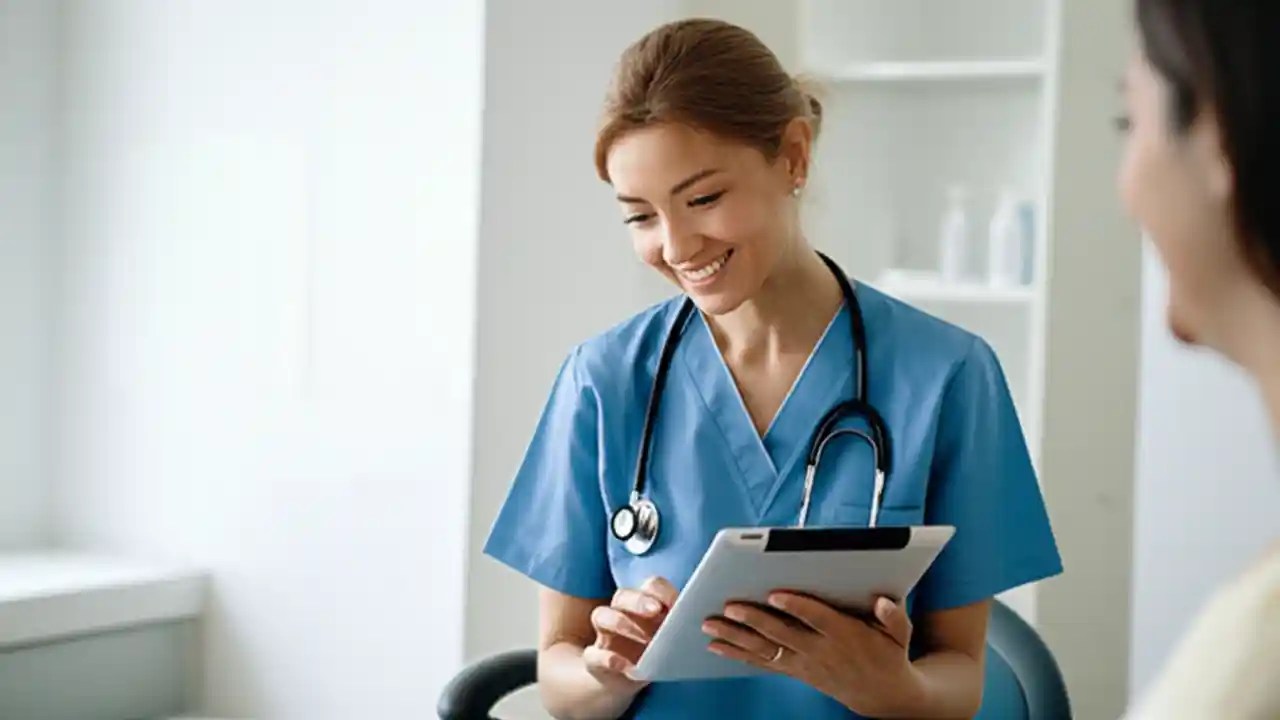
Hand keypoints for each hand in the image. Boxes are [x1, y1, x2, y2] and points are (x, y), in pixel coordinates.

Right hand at [582, 576, 677, 693]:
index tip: (676, 603)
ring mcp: (605, 635)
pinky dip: (607, 658)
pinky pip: (593, 654)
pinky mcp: (595, 659)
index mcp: (644, 604)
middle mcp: (621, 613)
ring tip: (644, 641)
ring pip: (601, 615)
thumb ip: (680, 627)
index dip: (661, 591)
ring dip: (621, 623)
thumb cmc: (653, 652)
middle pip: (623, 595)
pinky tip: (624, 666)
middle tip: (656, 611)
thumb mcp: (669, 639)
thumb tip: (705, 621)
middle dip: (639, 601)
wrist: (624, 679)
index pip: (649, 586)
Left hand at [703, 594, 923, 716]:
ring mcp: (804, 663)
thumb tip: (884, 601)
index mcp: (845, 635)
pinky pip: (763, 663)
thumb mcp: (901, 634)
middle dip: (754, 619)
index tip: (776, 592)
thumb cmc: (889, 653)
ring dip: (736, 637)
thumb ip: (894, 617)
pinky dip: (738, 655)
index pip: (818, 618)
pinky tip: (716, 646)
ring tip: (710, 625)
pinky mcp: (795, 670)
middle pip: (782, 634)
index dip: (797, 606)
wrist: (882, 695)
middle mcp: (820, 650)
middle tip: (730, 605)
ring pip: (765, 649)